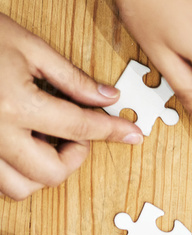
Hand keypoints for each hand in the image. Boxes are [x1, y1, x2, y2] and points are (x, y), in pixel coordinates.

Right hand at [0, 14, 141, 199]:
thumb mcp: (29, 46)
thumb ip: (71, 79)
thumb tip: (108, 98)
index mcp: (15, 104)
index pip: (79, 127)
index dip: (112, 132)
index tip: (132, 134)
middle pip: (50, 173)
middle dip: (73, 158)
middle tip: (77, 132)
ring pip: (20, 188)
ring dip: (44, 171)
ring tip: (47, 139)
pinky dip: (17, 172)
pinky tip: (23, 143)